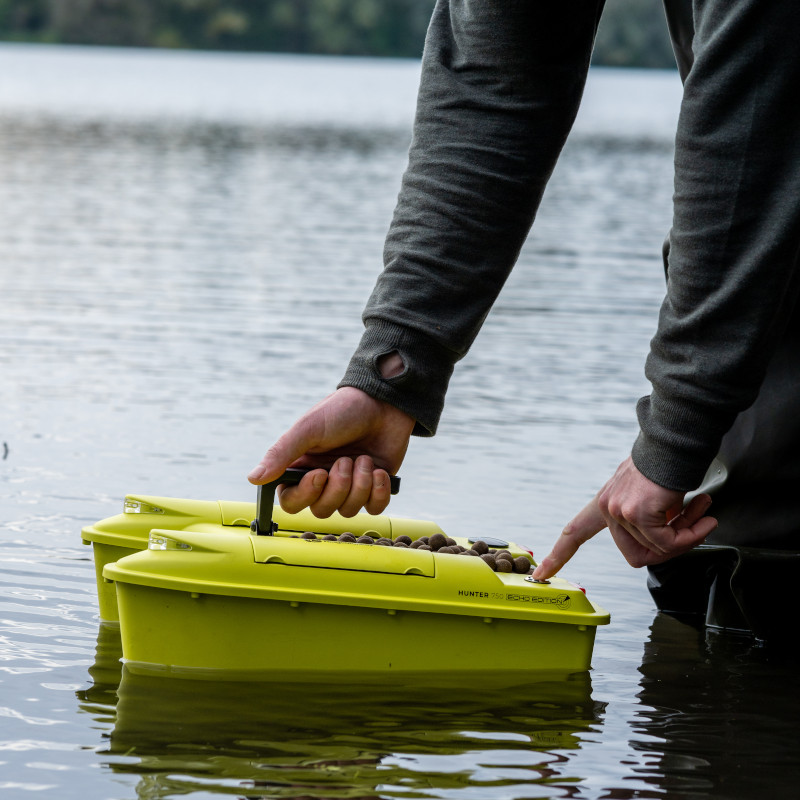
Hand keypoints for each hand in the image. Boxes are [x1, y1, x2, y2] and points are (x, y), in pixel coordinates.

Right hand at [247, 387, 414, 517]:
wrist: (384, 401)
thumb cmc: (343, 410)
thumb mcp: (309, 428)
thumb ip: (281, 453)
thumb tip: (253, 478)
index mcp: (303, 466)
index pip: (291, 501)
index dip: (304, 495)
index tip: (319, 474)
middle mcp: (325, 480)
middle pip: (321, 510)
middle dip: (337, 488)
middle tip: (346, 461)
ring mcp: (351, 485)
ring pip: (348, 510)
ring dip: (359, 486)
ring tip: (365, 458)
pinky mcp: (374, 487)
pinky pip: (374, 509)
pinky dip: (379, 492)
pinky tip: (379, 471)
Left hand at [532, 456, 717, 579]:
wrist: (677, 443)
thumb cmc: (669, 465)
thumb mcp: (650, 494)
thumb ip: (648, 519)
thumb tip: (667, 544)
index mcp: (605, 502)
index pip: (576, 531)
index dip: (560, 554)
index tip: (541, 574)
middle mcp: (607, 507)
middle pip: (636, 555)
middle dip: (670, 548)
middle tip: (695, 527)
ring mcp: (618, 511)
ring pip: (657, 550)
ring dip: (686, 537)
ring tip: (702, 513)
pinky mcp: (636, 513)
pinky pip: (668, 543)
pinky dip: (691, 536)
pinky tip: (705, 517)